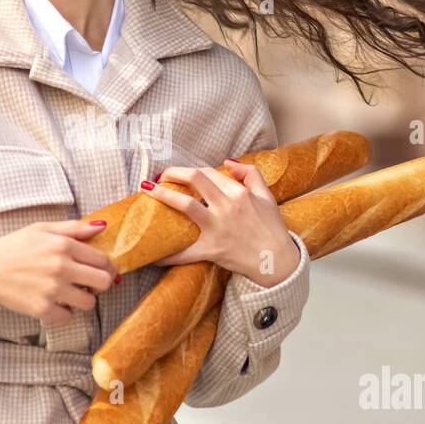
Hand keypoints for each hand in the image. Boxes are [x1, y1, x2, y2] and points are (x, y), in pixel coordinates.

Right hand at [0, 220, 119, 323]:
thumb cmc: (14, 247)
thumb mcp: (42, 229)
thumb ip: (74, 228)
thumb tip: (102, 226)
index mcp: (63, 245)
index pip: (102, 260)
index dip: (108, 267)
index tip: (104, 271)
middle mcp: (61, 267)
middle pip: (102, 282)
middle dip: (101, 284)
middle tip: (91, 283)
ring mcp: (52, 290)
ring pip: (89, 303)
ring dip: (84, 299)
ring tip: (72, 293)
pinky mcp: (42, 309)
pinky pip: (68, 317)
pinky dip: (65, 312)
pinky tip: (56, 302)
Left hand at [145, 159, 299, 285]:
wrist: (277, 261)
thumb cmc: (272, 228)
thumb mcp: (267, 196)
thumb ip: (250, 174)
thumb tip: (228, 162)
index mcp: (239, 193)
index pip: (208, 173)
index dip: (190, 171)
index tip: (178, 174)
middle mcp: (227, 207)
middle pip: (195, 179)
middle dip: (173, 173)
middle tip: (159, 176)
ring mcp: (218, 228)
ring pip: (186, 205)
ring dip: (164, 195)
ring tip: (147, 190)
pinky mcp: (212, 249)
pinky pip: (185, 252)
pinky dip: (168, 255)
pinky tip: (153, 255)